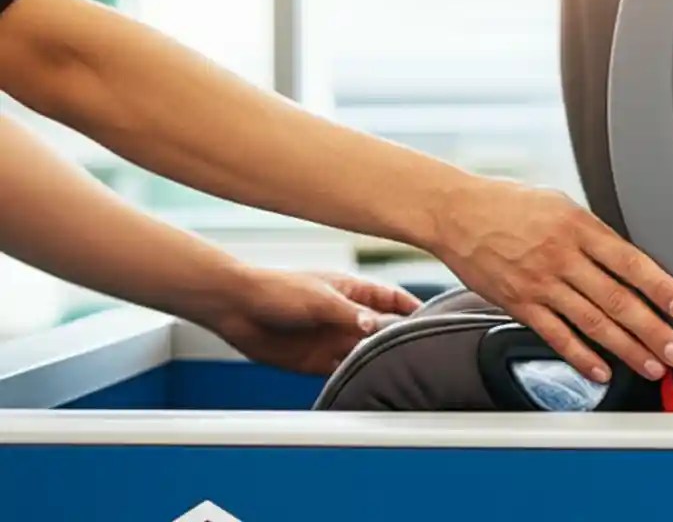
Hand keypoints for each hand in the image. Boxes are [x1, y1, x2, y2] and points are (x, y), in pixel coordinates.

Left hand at [212, 268, 420, 375]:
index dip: (413, 308)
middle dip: (401, 339)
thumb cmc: (275, 289)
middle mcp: (348, 316)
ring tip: (398, 372)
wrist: (236, 308)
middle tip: (421, 352)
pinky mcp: (317, 360)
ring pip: (367, 352)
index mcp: (353, 291)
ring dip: (378, 361)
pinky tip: (366, 383)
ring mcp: (334, 338)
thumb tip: (375, 327)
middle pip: (384, 329)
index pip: (393, 300)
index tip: (434, 320)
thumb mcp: (318, 298)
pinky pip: (344, 371)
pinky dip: (356, 377)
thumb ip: (349, 314)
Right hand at [433, 177, 672, 384]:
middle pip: (616, 298)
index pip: (629, 260)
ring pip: (592, 322)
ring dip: (626, 348)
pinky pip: (555, 335)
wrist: (455, 212)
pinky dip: (581, 356)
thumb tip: (626, 259)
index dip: (660, 286)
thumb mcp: (559, 203)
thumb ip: (591, 232)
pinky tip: (602, 371)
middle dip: (651, 329)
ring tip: (650, 366)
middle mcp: (561, 256)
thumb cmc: (508, 204)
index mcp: (577, 226)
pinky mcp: (518, 304)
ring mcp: (540, 283)